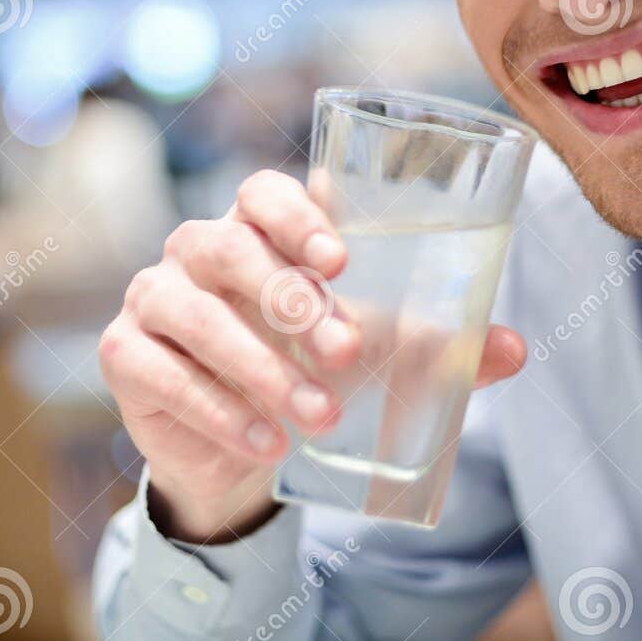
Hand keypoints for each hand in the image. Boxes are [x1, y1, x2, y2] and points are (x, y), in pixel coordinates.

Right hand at [99, 169, 527, 542]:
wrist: (244, 448)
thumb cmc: (311, 370)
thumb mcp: (376, 355)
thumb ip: (437, 347)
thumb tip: (514, 349)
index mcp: (256, 227)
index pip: (262, 191)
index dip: (296, 215)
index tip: (342, 258)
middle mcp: (196, 250)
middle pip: (228, 247)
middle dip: (289, 299)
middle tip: (344, 351)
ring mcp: (153, 298)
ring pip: (197, 317)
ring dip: (263, 369)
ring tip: (320, 417)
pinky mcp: (127, 356)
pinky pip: (163, 375)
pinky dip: (219, 411)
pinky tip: (267, 440)